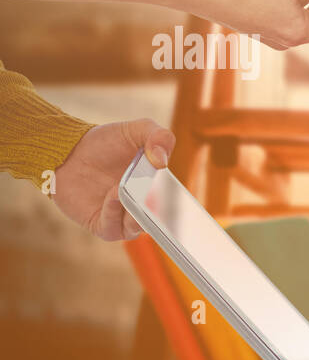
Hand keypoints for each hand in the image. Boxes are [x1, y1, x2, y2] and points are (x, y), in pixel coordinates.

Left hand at [50, 118, 173, 240]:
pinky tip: (113, 194)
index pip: (176, 205)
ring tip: (129, 192)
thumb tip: (162, 162)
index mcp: (157, 190)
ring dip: (137, 214)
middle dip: (162, 215)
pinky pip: (114, 229)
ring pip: (138, 228)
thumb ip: (159, 136)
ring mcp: (123, 218)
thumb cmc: (105, 142)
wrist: (68, 151)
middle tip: (158, 200)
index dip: (184, 208)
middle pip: (160, 221)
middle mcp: (143, 208)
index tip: (188, 205)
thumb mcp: (137, 130)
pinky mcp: (102, 225)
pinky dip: (115, 213)